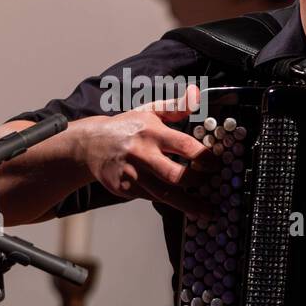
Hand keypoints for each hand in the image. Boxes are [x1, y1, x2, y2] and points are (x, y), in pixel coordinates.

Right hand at [77, 85, 215, 218]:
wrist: (89, 145)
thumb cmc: (126, 128)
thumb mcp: (149, 112)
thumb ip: (176, 107)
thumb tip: (197, 94)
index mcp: (152, 133)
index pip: (184, 145)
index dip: (204, 157)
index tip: (217, 164)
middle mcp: (142, 154)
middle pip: (176, 175)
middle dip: (198, 182)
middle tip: (214, 185)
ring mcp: (132, 173)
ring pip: (164, 193)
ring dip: (188, 204)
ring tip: (207, 212)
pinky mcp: (124, 188)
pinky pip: (151, 197)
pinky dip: (169, 201)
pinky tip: (184, 206)